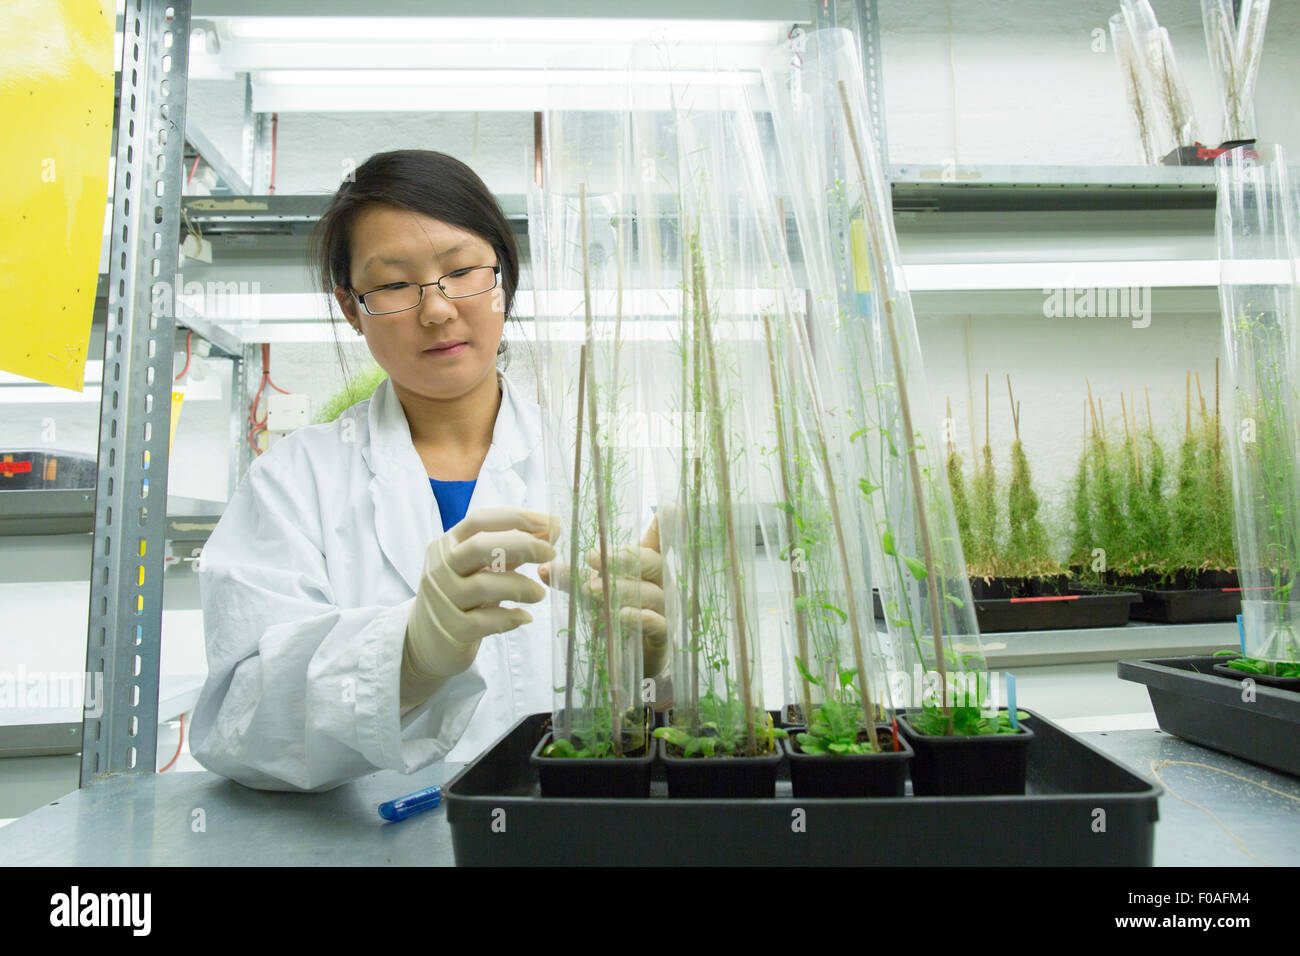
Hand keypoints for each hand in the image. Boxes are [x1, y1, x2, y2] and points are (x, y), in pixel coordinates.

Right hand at [402, 506, 560, 706]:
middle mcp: (441, 567)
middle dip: (522, 545)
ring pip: (484, 585)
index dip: (517, 518)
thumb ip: (510, 550)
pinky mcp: (451, 629)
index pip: (479, 521)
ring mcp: (444, 599)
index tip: (550, 522)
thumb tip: (550, 531)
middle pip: (480, 547)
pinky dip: (510, 618)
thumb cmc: (462, 597)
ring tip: (539, 593)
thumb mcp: (481, 568)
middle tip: (551, 552)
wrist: (428, 642)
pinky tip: (525, 617)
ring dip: (521, 586)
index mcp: (447, 545)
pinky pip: (485, 621)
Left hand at [538, 515, 668, 700]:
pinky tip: (619, 615)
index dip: (667, 523)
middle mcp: (662, 584)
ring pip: (650, 592)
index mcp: (648, 567)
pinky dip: (638, 618)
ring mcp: (666, 610)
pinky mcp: (664, 637)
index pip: (661, 539)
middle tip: (590, 557)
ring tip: (591, 589)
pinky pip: (656, 623)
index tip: (668, 507)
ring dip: (621, 589)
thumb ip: (574, 580)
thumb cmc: (616, 619)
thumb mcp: (595, 595)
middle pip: (651, 561)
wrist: (632, 664)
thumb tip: (545, 567)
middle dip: (622, 557)